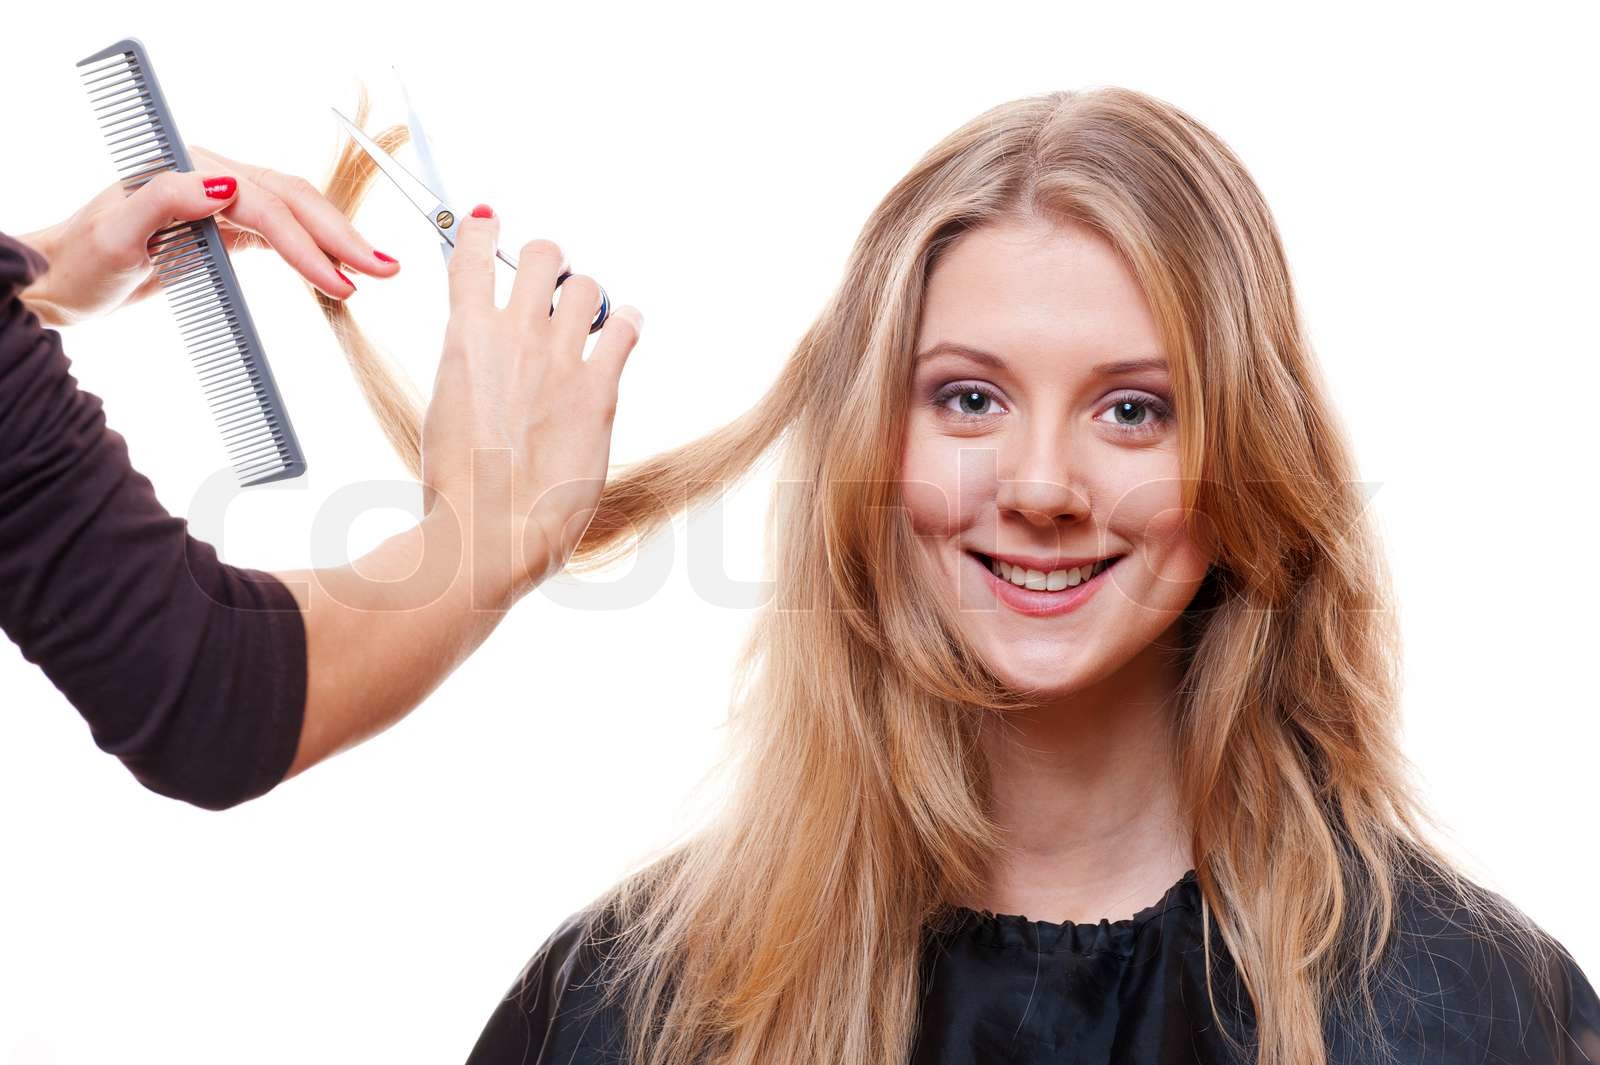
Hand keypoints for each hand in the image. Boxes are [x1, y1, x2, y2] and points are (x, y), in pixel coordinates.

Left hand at [16, 145, 400, 326]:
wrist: (64, 280)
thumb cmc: (85, 260)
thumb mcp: (117, 235)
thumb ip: (167, 201)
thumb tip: (223, 184)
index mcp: (190, 171)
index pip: (265, 204)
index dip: (307, 242)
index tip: (340, 281)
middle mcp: (211, 177)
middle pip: (293, 200)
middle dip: (342, 236)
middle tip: (385, 270)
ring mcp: (222, 200)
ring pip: (295, 212)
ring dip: (338, 240)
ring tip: (377, 270)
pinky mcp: (227, 227)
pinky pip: (282, 231)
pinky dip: (315, 248)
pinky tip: (341, 267)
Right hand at [420, 207, 642, 604]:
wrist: (490, 530)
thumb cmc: (459, 488)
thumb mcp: (445, 410)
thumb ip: (467, 369)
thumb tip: (483, 357)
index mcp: (463, 336)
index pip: (470, 248)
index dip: (480, 228)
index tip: (487, 222)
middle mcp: (512, 334)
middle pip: (542, 254)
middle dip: (547, 263)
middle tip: (548, 288)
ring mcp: (559, 359)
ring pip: (586, 285)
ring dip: (587, 295)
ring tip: (585, 320)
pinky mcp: (598, 388)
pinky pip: (625, 326)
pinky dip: (627, 322)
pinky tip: (623, 332)